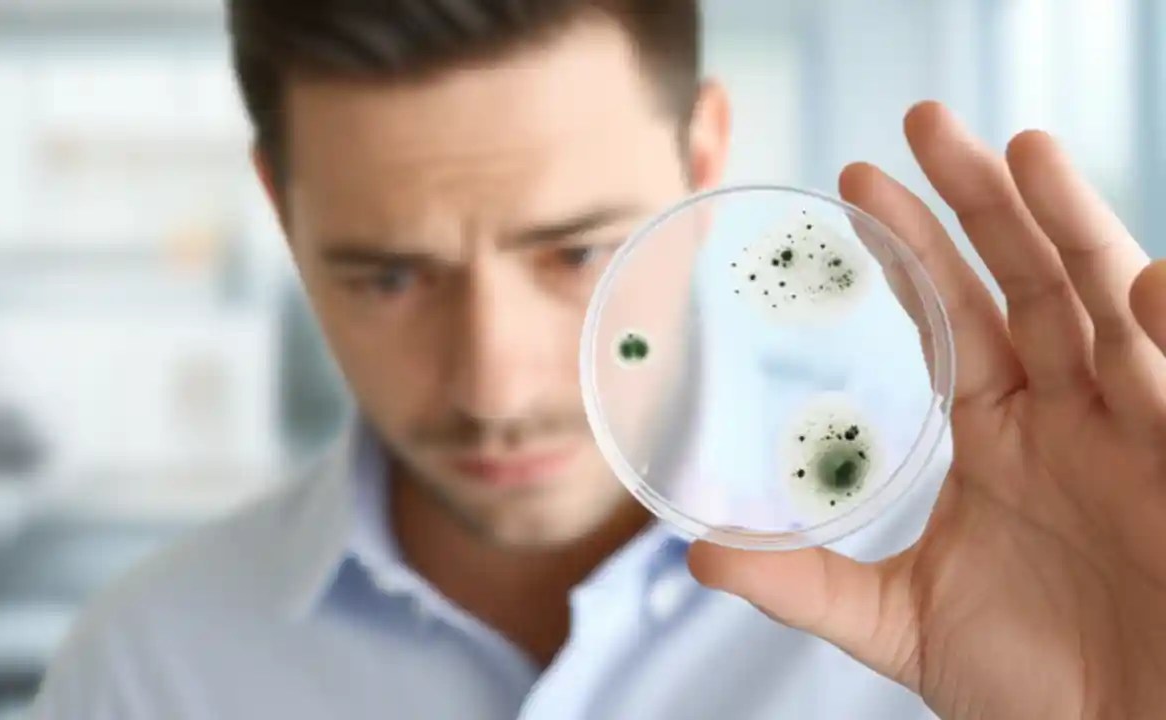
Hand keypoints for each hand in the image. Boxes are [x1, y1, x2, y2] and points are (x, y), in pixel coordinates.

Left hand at [687, 101, 1165, 719]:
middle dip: (981, 202)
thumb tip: (695, 554)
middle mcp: (1071, 414)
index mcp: (1003, 435)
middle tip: (925, 122)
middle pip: (1025, 283)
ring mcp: (1139, 432)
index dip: (911, 252)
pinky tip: (1145, 280)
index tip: (857, 185)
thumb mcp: (903, 626)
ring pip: (1104, 307)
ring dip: (1071, 226)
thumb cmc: (1035, 687)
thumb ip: (807, 585)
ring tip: (1022, 148)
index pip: (952, 318)